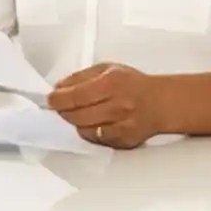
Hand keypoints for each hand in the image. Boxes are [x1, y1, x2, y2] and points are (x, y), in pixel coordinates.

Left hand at [47, 62, 163, 148]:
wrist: (160, 102)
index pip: (75, 95)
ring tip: (79, 113)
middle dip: (64, 111)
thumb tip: (59, 87)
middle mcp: (117, 105)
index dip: (58, 99)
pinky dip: (90, 132)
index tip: (50, 99)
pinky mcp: (124, 140)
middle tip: (60, 107)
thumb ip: (81, 76)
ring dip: (76, 122)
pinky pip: (96, 140)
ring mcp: (121, 125)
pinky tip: (94, 123)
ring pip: (84, 129)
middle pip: (76, 115)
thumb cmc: (133, 84)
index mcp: (111, 82)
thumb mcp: (108, 69)